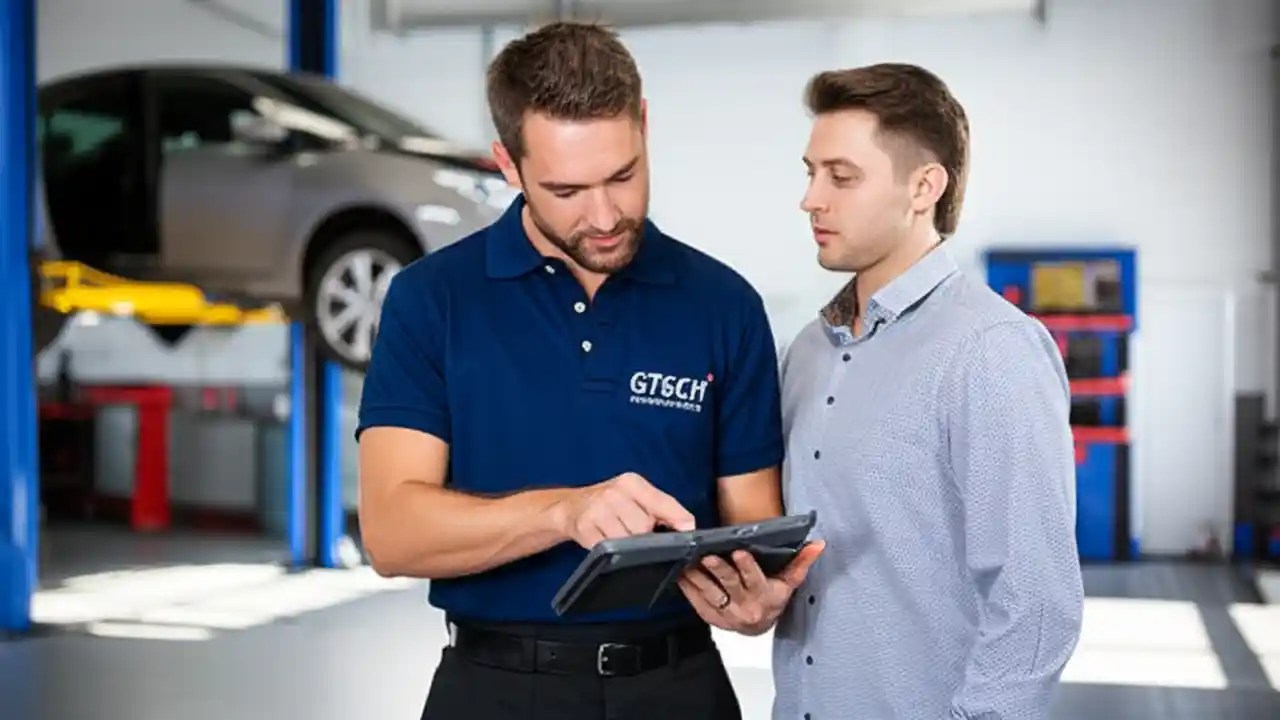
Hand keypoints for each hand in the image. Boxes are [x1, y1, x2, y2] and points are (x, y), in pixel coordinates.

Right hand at [556, 472, 695, 548]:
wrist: (571, 506)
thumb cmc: (612, 503)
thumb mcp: (637, 497)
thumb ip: (663, 508)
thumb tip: (689, 526)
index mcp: (632, 482)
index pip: (663, 503)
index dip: (678, 519)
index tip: (689, 531)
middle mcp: (614, 493)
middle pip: (644, 527)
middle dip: (645, 536)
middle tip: (636, 534)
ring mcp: (597, 511)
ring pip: (627, 541)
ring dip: (627, 547)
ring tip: (620, 538)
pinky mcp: (584, 529)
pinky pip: (608, 549)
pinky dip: (611, 552)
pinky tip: (606, 541)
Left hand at [677, 540, 824, 635]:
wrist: (759, 625)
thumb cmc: (774, 597)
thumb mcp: (789, 581)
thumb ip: (801, 561)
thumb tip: (818, 543)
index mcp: (764, 595)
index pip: (755, 580)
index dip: (747, 567)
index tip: (739, 552)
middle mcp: (744, 606)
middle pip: (729, 586)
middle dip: (718, 570)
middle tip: (707, 556)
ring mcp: (726, 614)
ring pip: (709, 594)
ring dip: (697, 577)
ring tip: (686, 561)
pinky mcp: (710, 617)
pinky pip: (696, 602)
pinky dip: (687, 587)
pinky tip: (679, 573)